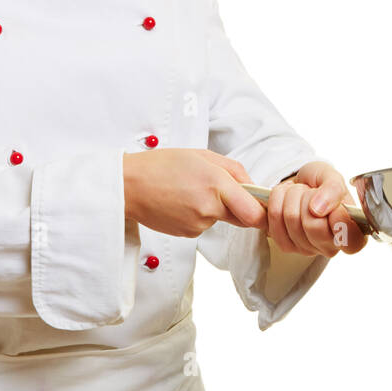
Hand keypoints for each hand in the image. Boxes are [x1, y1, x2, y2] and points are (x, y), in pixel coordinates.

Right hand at [122, 149, 265, 237]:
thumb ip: (234, 170)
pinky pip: (204, 225)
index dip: (262, 212)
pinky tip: (181, 201)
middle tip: (223, 191)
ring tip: (190, 190)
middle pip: (241, 218)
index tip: (263, 206)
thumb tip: (253, 187)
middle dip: (240, 207)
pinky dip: (199, 215)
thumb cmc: (162, 165)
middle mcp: (208, 209)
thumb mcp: (202, 155)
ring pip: (220, 220)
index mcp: (215, 185)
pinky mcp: (187, 235)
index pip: (253, 214)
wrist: (128, 186)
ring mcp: (197, 225)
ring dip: (215, 208)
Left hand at [267, 161, 367, 256]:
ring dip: (292, 196)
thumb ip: (333, 189)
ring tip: (300, 195)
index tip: (336, 207)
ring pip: (292, 219)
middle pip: (314, 226)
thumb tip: (319, 208)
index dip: (341, 222)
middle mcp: (331, 246)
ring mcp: (308, 249)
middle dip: (309, 198)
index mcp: (353, 232)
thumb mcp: (332, 177)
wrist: (299, 183)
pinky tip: (287, 202)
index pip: (352, 241)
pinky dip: (277, 202)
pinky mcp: (286, 245)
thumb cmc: (321, 184)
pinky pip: (274, 221)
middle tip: (313, 193)